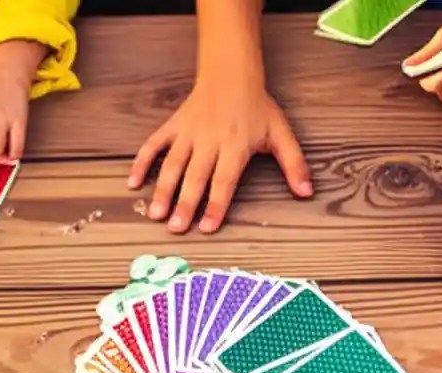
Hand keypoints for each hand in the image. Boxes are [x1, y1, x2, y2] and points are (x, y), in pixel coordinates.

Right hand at [129, 79, 311, 233]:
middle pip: (195, 177)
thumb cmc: (257, 106)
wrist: (231, 73)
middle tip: (176, 228)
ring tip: (155, 214)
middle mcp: (209, 140)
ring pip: (172, 164)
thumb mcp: (281, 133)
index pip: (224, 180)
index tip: (207, 227)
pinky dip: (142, 162)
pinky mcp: (173, 126)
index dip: (215, 204)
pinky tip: (133, 183)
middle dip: (185, 204)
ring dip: (162, 190)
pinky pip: (154, 145)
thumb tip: (307, 192)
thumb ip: (294, 164)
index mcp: (235, 145)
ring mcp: (188, 133)